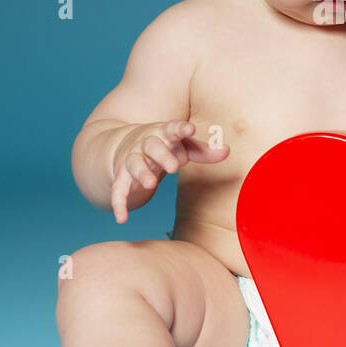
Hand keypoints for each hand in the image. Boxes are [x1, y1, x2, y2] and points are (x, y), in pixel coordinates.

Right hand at [110, 120, 229, 223]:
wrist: (128, 144)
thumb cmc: (165, 145)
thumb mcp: (184, 145)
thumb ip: (204, 151)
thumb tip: (226, 150)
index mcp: (164, 133)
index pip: (172, 128)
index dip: (181, 129)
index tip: (190, 129)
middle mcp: (146, 143)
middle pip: (152, 146)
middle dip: (162, 156)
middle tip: (174, 167)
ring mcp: (132, 158)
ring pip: (135, 164)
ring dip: (142, 173)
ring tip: (151, 185)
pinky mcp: (122, 176)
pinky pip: (118, 189)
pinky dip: (119, 203)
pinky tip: (122, 218)